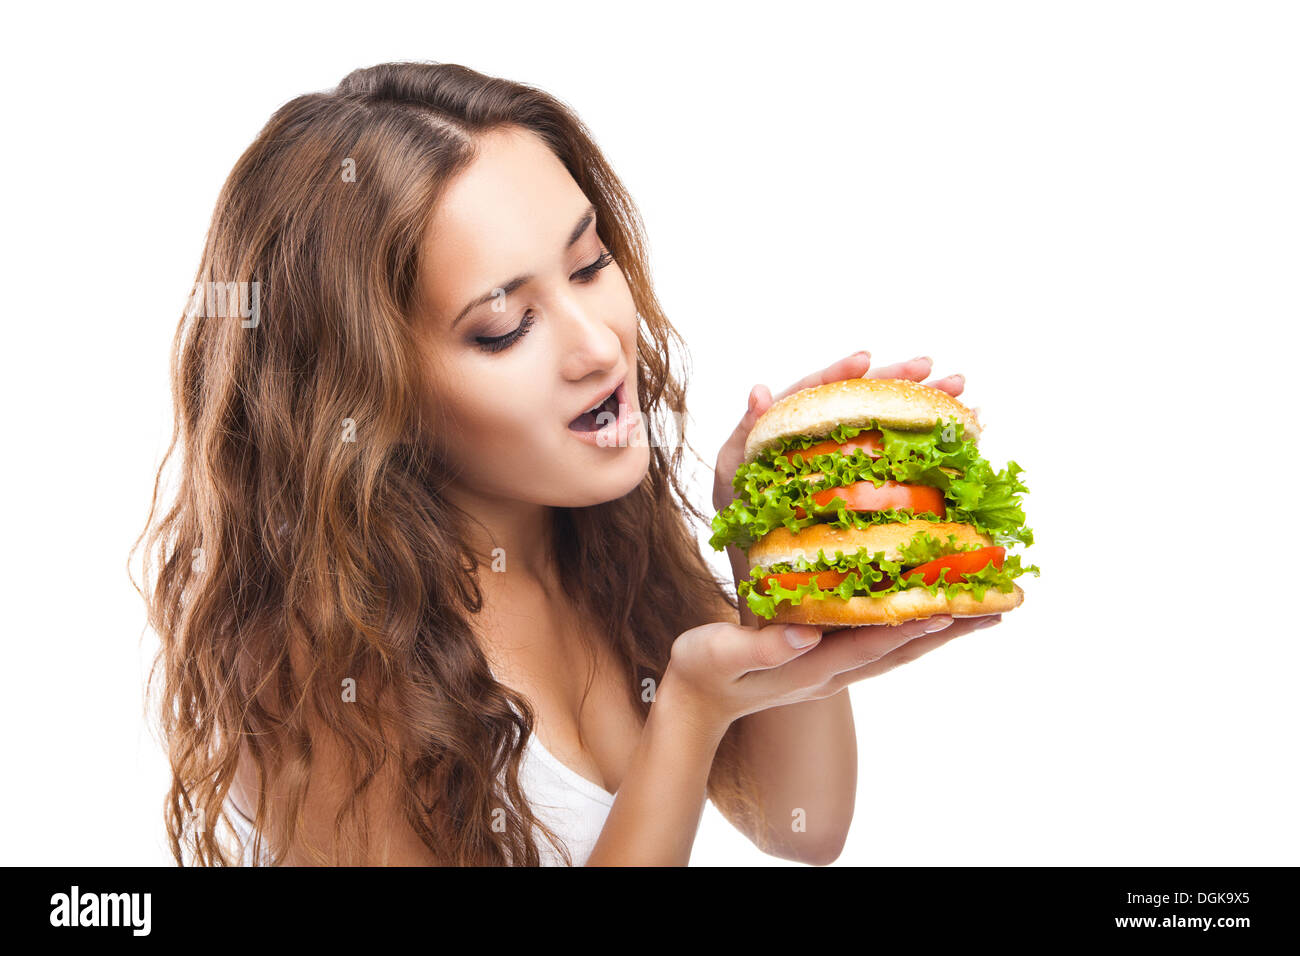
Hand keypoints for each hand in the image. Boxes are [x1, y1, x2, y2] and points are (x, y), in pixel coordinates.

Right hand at [665, 614, 1003, 733]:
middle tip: (998, 608)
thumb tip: (806, 634)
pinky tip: (926, 612)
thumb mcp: (721, 653)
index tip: (953, 606)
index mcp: (811, 666)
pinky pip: (882, 644)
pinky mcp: (827, 661)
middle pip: (902, 650)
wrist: (698, 702)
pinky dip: (912, 629)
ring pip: (898, 650)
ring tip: (982, 611)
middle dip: (949, 629)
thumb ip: (762, 645)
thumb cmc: (704, 671)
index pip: (872, 645)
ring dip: (941, 631)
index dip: (912, 625)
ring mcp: (833, 670)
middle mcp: (832, 672)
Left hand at [711, 352, 965, 514]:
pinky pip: (916, 468)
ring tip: (962, 392)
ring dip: (931, 409)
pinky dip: (943, 451)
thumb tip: (758, 390)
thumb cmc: (746, 533)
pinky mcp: (881, 496)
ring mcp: (858, 466)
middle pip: (867, 403)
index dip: (841, 373)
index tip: (866, 357)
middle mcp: (831, 442)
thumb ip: (743, 437)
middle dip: (902, 382)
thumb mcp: (733, 481)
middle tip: (933, 368)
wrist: (772, 583)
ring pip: (896, 429)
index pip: (819, 393)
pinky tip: (971, 436)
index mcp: (795, 431)